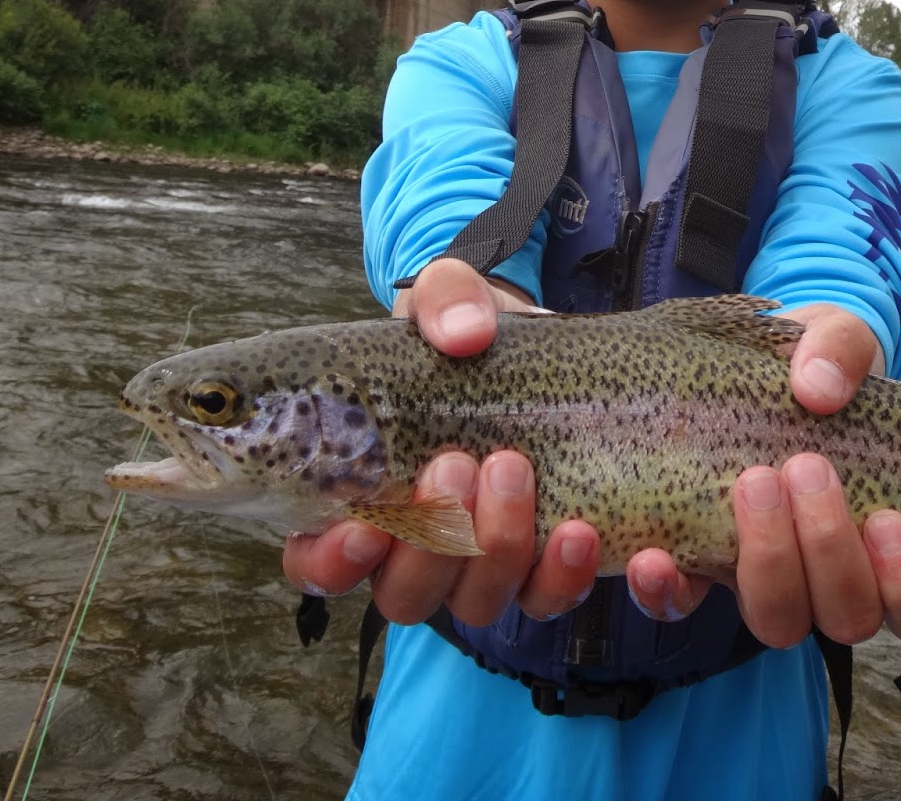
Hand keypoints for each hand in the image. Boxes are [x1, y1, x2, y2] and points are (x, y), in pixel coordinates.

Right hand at [281, 258, 604, 623]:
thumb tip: (466, 333)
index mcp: (357, 496)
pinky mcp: (540, 564)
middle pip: (404, 593)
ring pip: (475, 601)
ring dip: (495, 549)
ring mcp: (478, 562)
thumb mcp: (449, 301)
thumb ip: (445, 300)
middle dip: (430, 543)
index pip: (318, 562)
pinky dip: (564, 576)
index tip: (364, 528)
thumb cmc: (467, 335)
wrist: (539, 351)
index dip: (331, 563)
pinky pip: (548, 597)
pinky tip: (582, 530)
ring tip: (516, 470)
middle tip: (455, 464)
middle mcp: (412, 546)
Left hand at [625, 303, 900, 647]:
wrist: (753, 360)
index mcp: (883, 542)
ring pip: (777, 620)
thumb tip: (818, 386)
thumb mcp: (838, 340)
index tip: (890, 519)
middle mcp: (828, 578)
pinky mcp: (698, 564)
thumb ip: (840, 351)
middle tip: (806, 467)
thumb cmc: (815, 366)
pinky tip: (653, 556)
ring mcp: (763, 578)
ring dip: (767, 563)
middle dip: (828, 549)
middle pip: (845, 617)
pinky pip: (684, 605)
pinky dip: (670, 591)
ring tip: (753, 482)